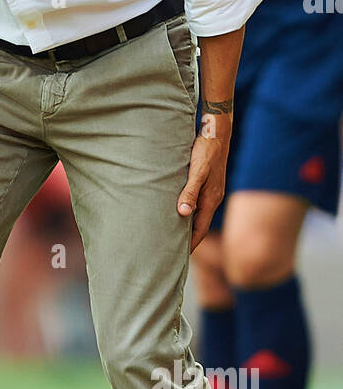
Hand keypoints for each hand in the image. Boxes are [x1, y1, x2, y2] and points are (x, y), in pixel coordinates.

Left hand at [177, 118, 231, 251]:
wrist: (216, 132)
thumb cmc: (205, 149)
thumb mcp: (196, 171)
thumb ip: (189, 191)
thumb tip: (183, 213)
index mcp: (211, 199)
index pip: (200, 230)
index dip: (190, 244)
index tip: (178, 256)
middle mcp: (212, 198)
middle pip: (199, 226)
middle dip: (188, 240)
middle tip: (171, 251)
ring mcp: (211, 192)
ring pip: (198, 215)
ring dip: (187, 227)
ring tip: (172, 237)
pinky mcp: (208, 185)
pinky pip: (198, 205)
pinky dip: (189, 213)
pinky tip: (178, 213)